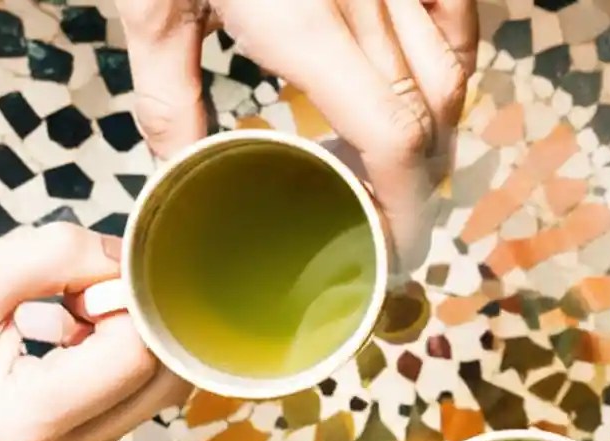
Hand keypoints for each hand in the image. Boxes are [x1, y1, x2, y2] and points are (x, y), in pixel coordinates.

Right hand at [0, 224, 187, 440]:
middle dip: (144, 321)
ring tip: (66, 300)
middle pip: (159, 383)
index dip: (139, 299)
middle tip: (96, 278)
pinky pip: (114, 397)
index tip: (112, 262)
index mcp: (35, 417)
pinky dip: (105, 354)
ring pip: (143, 390)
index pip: (141, 354)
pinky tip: (58, 322)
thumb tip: (130, 255)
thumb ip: (63, 256)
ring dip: (124, 336)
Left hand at [115, 0, 476, 271]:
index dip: (409, 203)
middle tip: (388, 220)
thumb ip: (173, 99)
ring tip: (402, 167)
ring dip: (440, 127)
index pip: (396, 133)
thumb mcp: (152, 4)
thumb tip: (185, 179)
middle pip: (433, 108)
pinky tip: (423, 90)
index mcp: (303, 14)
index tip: (393, 246)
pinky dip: (452, 61)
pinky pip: (457, 11)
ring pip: (455, 63)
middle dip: (422, 180)